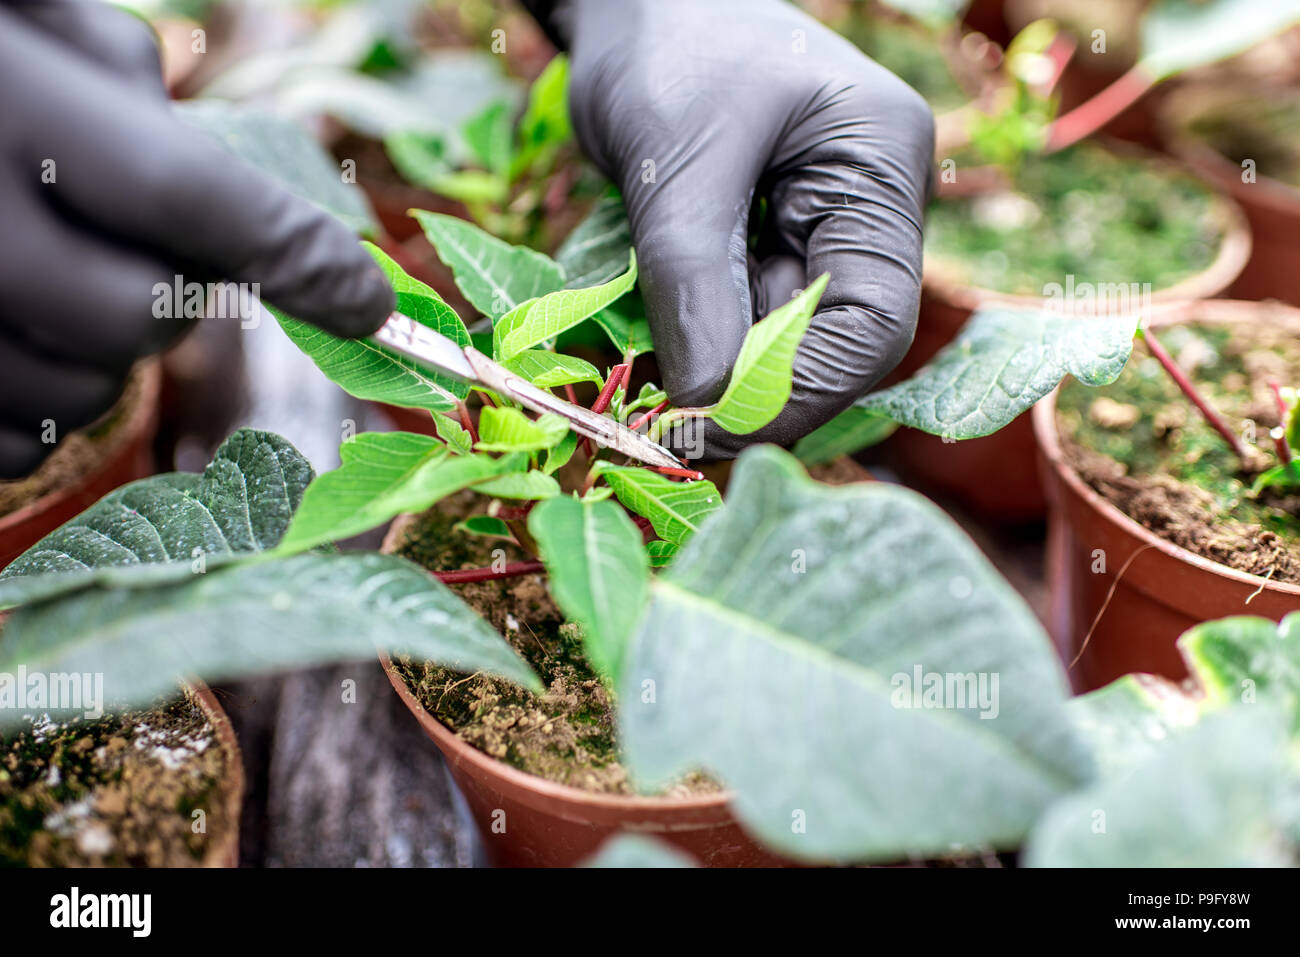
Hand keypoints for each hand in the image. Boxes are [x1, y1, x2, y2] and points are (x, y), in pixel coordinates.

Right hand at [0, 0, 393, 477]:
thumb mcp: (10, 6)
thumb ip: (100, 61)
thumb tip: (197, 148)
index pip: (188, 200)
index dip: (296, 255)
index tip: (367, 297)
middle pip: (139, 318)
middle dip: (175, 295)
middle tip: (151, 252)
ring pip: (78, 390)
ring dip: (103, 350)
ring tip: (53, 275)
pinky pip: (9, 444)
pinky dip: (36, 406)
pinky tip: (13, 337)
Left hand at [532, 0, 933, 457]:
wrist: (633, 0)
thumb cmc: (665, 44)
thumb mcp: (676, 162)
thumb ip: (693, 282)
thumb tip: (703, 403)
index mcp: (877, 163)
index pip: (873, 317)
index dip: (798, 388)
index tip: (711, 428)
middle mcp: (866, 204)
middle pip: (836, 339)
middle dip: (754, 386)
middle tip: (670, 428)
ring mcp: (824, 224)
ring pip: (789, 338)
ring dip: (723, 370)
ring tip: (655, 394)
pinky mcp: (776, 239)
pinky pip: (751, 315)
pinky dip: (707, 343)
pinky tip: (664, 353)